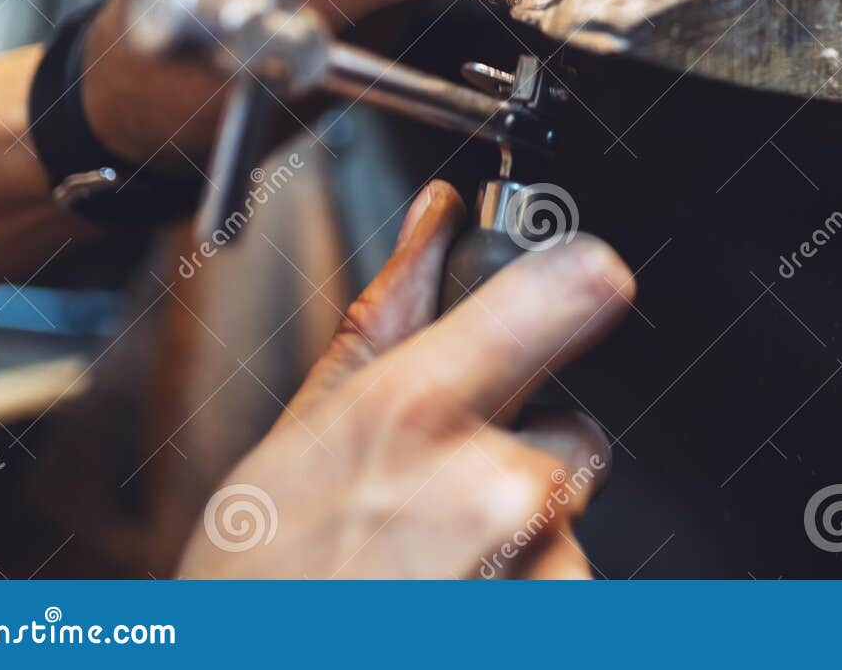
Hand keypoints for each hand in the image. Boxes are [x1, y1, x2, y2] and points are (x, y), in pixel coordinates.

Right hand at [176, 182, 636, 578]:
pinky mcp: (562, 621)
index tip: (583, 278)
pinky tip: (452, 601)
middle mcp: (498, 485)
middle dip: (523, 459)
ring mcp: (541, 569)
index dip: (577, 279)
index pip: (564, 292)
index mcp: (420, 412)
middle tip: (436, 505)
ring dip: (519, 540)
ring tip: (428, 571)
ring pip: (567, 520)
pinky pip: (568, 585)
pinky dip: (524, 594)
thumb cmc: (258, 593)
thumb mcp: (297, 441)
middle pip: (574, 433)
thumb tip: (435, 220)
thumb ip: (386, 320)